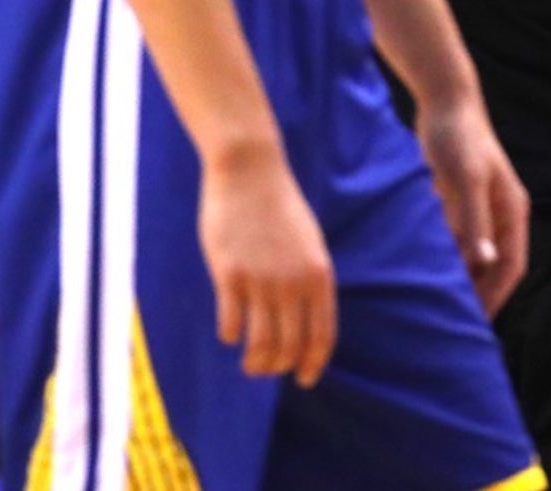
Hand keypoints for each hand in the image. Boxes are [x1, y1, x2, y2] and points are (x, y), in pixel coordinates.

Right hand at [199, 144, 335, 385]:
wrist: (249, 170)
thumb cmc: (278, 205)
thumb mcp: (309, 242)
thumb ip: (308, 280)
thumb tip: (305, 322)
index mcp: (318, 274)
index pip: (322, 336)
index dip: (313, 364)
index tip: (304, 380)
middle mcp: (293, 282)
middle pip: (289, 347)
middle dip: (278, 367)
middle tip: (266, 369)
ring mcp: (261, 279)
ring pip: (260, 345)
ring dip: (255, 362)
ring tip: (249, 363)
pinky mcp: (229, 274)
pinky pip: (230, 324)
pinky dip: (230, 336)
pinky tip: (229, 332)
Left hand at [416, 94, 528, 316]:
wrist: (443, 100)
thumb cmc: (458, 136)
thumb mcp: (468, 178)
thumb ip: (474, 218)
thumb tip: (484, 261)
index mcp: (511, 211)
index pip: (511, 266)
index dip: (496, 296)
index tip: (476, 324)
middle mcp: (498, 213)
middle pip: (492, 266)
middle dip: (477, 294)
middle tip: (452, 324)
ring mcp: (477, 207)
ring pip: (471, 255)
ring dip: (458, 278)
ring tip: (435, 305)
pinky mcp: (456, 201)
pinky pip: (452, 240)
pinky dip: (443, 257)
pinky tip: (420, 272)